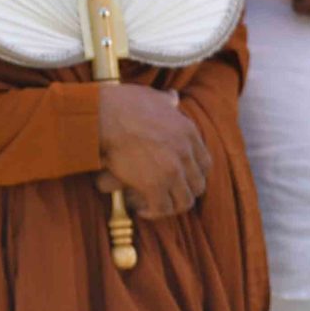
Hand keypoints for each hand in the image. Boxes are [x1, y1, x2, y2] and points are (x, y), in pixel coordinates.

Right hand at [96, 82, 209, 217]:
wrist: (105, 115)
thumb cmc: (123, 104)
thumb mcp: (154, 97)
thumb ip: (168, 101)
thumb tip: (173, 97)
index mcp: (189, 132)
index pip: (205, 163)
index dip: (194, 174)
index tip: (181, 179)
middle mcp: (185, 153)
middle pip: (198, 184)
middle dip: (184, 192)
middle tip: (167, 194)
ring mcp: (172, 170)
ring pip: (184, 201)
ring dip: (171, 206)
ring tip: (156, 205)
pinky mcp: (154, 185)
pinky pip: (163, 208)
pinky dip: (154, 212)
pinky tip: (142, 209)